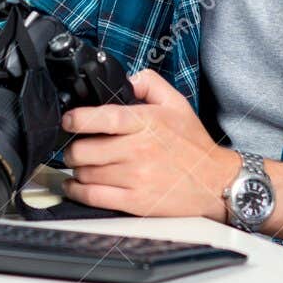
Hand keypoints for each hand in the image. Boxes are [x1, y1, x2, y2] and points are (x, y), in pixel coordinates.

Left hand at [58, 68, 239, 220]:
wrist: (215, 182)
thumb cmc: (193, 144)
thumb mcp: (176, 103)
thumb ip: (149, 83)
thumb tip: (126, 80)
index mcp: (146, 123)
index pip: (103, 118)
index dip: (77, 119)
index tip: (68, 120)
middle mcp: (138, 150)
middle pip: (85, 150)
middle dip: (73, 148)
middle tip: (75, 146)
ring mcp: (136, 178)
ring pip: (86, 173)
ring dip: (77, 169)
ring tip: (82, 165)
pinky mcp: (135, 202)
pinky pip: (93, 197)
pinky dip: (77, 191)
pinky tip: (76, 185)